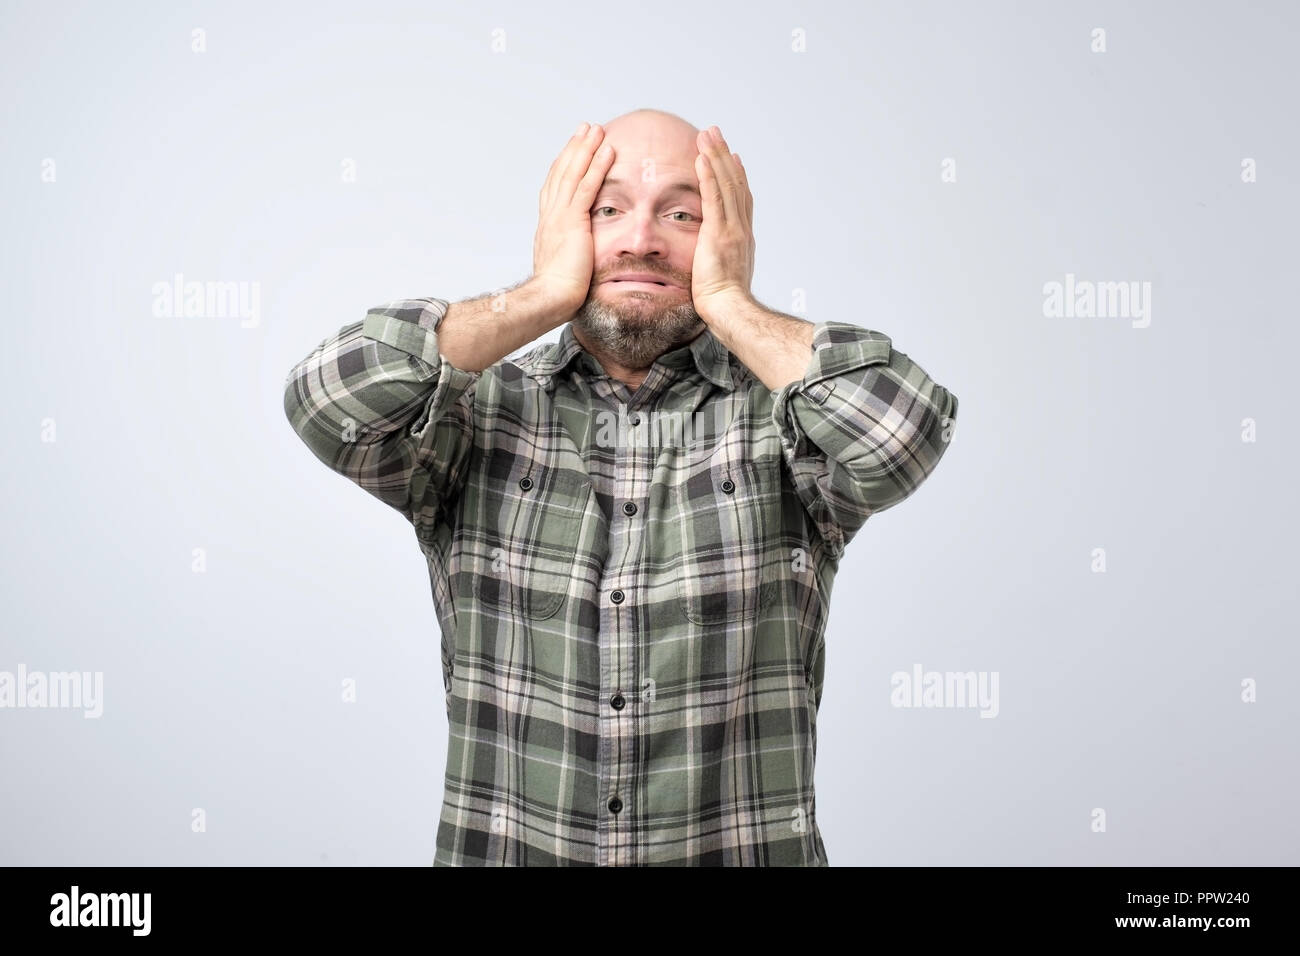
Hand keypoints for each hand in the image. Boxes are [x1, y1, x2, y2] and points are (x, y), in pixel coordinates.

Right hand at [532, 122, 615, 311]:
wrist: (550, 299)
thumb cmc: (558, 293)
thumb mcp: (563, 266)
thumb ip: (570, 253)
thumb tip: (579, 255)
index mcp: (548, 225)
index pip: (555, 188)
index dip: (564, 166)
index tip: (574, 150)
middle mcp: (550, 215)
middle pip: (561, 173)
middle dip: (574, 149)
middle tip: (586, 129)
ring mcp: (560, 216)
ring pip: (573, 173)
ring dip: (586, 149)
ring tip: (597, 130)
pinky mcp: (573, 222)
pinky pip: (587, 188)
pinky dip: (596, 167)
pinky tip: (607, 150)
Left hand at [691, 126, 755, 318]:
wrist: (729, 310)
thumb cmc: (724, 303)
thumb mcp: (723, 276)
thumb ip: (718, 261)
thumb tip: (712, 261)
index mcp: (742, 238)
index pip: (741, 199)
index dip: (737, 176)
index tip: (732, 157)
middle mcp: (741, 228)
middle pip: (735, 184)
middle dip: (724, 156)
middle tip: (715, 133)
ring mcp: (732, 229)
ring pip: (726, 184)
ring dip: (716, 156)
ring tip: (707, 134)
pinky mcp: (719, 233)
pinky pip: (714, 198)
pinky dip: (709, 175)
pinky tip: (702, 158)